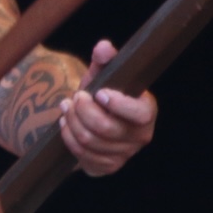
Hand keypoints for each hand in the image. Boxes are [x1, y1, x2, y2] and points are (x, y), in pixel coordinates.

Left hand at [57, 43, 153, 174]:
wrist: (91, 121)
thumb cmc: (100, 94)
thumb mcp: (102, 76)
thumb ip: (104, 61)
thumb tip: (104, 47)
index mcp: (146, 111)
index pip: (140, 113)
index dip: (118, 104)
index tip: (98, 93)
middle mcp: (141, 135)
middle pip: (106, 127)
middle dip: (82, 110)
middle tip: (74, 97)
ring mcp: (125, 153)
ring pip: (90, 141)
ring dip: (72, 122)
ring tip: (66, 108)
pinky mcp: (108, 166)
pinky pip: (82, 155)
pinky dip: (69, 137)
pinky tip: (66, 124)